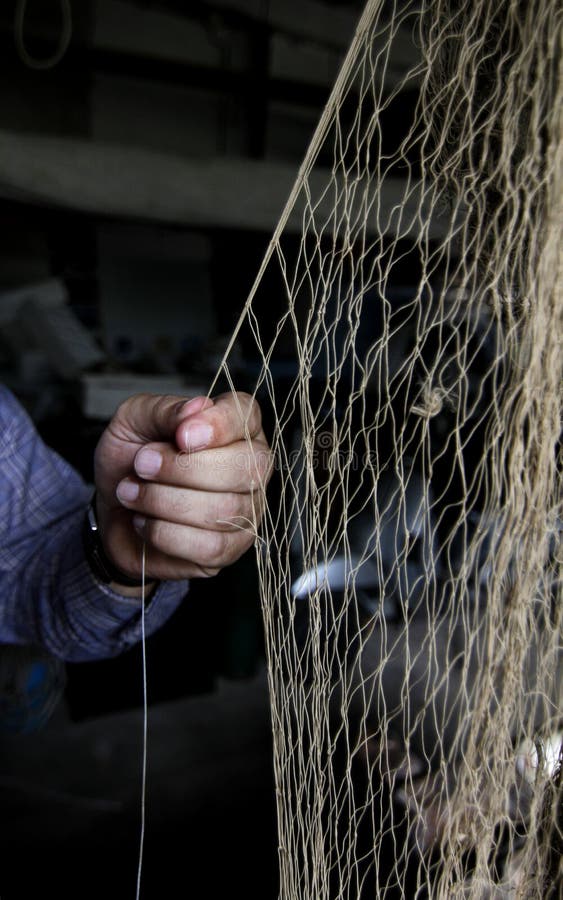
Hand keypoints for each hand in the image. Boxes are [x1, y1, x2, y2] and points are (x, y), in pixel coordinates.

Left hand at [93, 393, 271, 582]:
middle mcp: (251, 467)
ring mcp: (247, 511)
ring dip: (163, 501)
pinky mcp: (230, 548)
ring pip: (224, 510)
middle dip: (183, 469)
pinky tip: (145, 521)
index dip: (218, 426)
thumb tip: (197, 409)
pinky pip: (210, 547)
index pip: (247, 416)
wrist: (111, 508)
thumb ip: (165, 410)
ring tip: (131, 492)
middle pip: (246, 468)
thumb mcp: (135, 419)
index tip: (181, 436)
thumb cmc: (130, 457)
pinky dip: (165, 534)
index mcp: (236, 424)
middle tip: (141, 464)